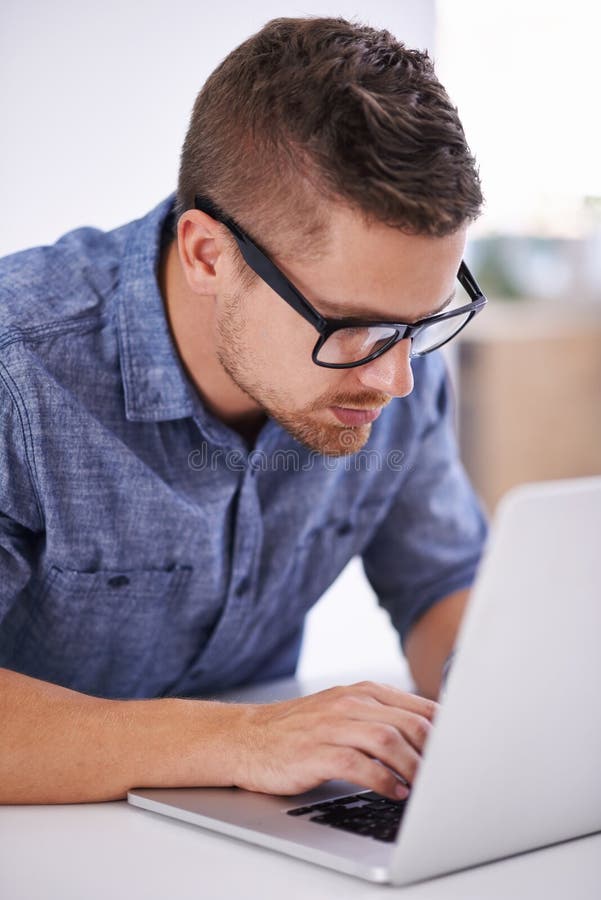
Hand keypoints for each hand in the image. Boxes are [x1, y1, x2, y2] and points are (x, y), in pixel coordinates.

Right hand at [231, 681, 438, 801]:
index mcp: (362, 692)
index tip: (462, 753)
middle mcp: (350, 704)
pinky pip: (358, 764)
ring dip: (413, 767)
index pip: (418, 707)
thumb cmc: (301, 730)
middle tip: (448, 776)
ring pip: (387, 740)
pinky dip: (382, 780)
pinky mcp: (315, 752)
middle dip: (434, 753)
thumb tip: (430, 738)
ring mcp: (332, 726)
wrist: (247, 737)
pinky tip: (393, 791)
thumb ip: (382, 718)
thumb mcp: (344, 712)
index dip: (445, 732)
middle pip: (408, 723)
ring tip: (425, 788)